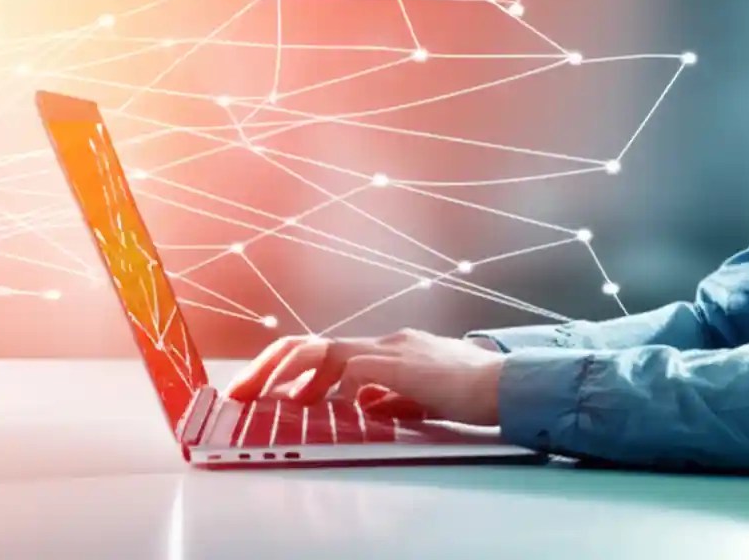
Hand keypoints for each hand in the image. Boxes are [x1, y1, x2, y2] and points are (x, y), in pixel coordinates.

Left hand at [224, 329, 505, 425]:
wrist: (507, 384)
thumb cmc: (471, 392)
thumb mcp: (419, 398)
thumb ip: (389, 398)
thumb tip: (360, 406)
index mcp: (384, 349)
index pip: (322, 352)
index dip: (286, 369)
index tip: (261, 391)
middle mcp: (381, 343)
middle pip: (310, 345)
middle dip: (269, 367)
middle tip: (241, 392)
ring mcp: (390, 350)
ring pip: (323, 350)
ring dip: (285, 373)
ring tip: (260, 396)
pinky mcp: (402, 365)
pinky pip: (354, 368)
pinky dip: (327, 384)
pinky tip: (311, 403)